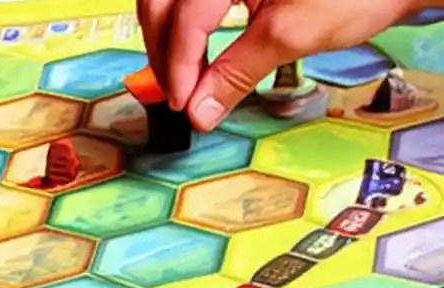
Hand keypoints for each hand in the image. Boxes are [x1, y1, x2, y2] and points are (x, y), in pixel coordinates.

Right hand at [138, 0, 419, 130]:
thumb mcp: (293, 34)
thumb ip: (237, 73)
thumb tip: (200, 110)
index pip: (185, 17)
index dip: (179, 65)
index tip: (185, 103)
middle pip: (160, 3)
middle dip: (162, 51)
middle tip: (178, 94)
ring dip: (167, 39)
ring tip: (183, 77)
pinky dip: (185, 25)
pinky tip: (194, 51)